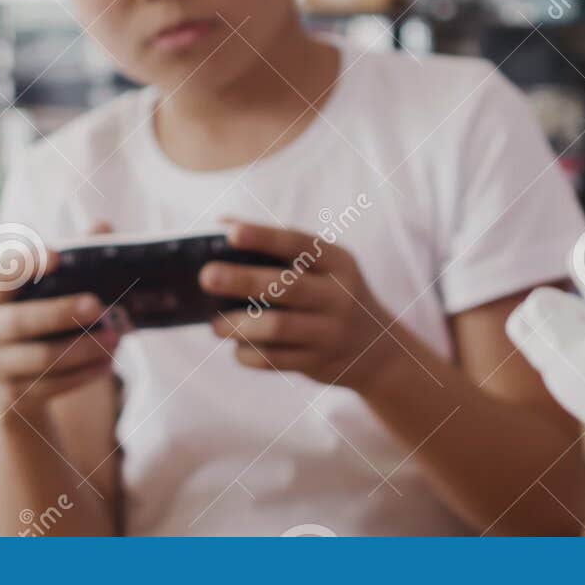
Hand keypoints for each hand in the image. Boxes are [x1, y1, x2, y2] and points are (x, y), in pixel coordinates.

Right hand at [0, 222, 120, 410]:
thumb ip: (71, 256)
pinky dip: (84, 373)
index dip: (26, 264)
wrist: (11, 375)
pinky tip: (108, 362)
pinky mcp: (15, 393)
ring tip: (115, 338)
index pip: (0, 274)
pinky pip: (53, 386)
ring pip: (42, 359)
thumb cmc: (34, 314)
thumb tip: (103, 228)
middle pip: (21, 322)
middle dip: (61, 312)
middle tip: (99, 304)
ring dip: (82, 348)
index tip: (58, 255)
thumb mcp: (44, 288)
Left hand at [202, 220, 403, 391]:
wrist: (377, 349)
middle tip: (207, 277)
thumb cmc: (331, 293)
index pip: (298, 244)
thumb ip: (277, 246)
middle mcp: (339, 294)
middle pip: (287, 286)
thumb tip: (222, 222)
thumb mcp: (321, 266)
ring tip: (214, 325)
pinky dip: (249, 354)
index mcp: (337, 262)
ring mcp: (331, 331)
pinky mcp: (319, 362)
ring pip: (279, 328)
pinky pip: (276, 360)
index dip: (263, 237)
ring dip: (239, 325)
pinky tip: (236, 347)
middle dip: (242, 280)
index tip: (231, 234)